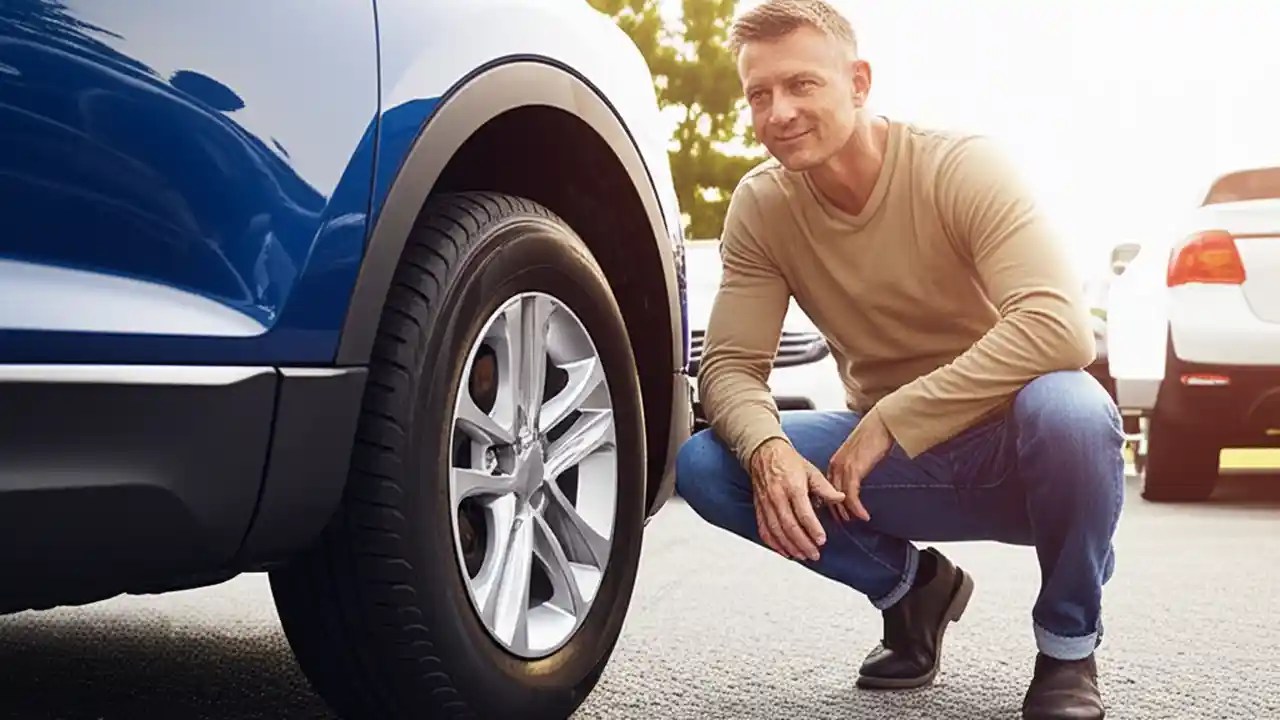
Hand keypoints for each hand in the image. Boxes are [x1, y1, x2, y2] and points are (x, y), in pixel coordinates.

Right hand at [749, 438, 845, 560]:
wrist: (764, 452)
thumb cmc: (789, 462)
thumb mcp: (811, 471)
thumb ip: (825, 487)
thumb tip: (841, 498)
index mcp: (793, 486)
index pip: (803, 513)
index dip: (813, 529)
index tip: (821, 540)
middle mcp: (777, 496)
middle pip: (789, 526)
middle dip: (802, 543)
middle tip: (814, 554)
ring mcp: (766, 503)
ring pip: (776, 530)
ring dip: (789, 546)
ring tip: (802, 556)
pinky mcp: (759, 508)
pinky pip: (764, 529)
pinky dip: (773, 543)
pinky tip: (784, 551)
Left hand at [827, 409, 892, 523]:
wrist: (881, 425)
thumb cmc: (874, 438)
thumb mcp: (859, 455)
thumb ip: (854, 467)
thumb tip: (857, 479)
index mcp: (835, 461)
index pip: (827, 487)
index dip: (830, 501)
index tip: (836, 512)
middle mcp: (835, 465)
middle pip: (829, 494)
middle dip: (835, 510)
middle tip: (843, 522)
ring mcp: (842, 468)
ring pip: (839, 497)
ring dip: (846, 512)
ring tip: (853, 521)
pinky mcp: (853, 470)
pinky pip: (851, 496)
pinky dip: (857, 508)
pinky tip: (863, 516)